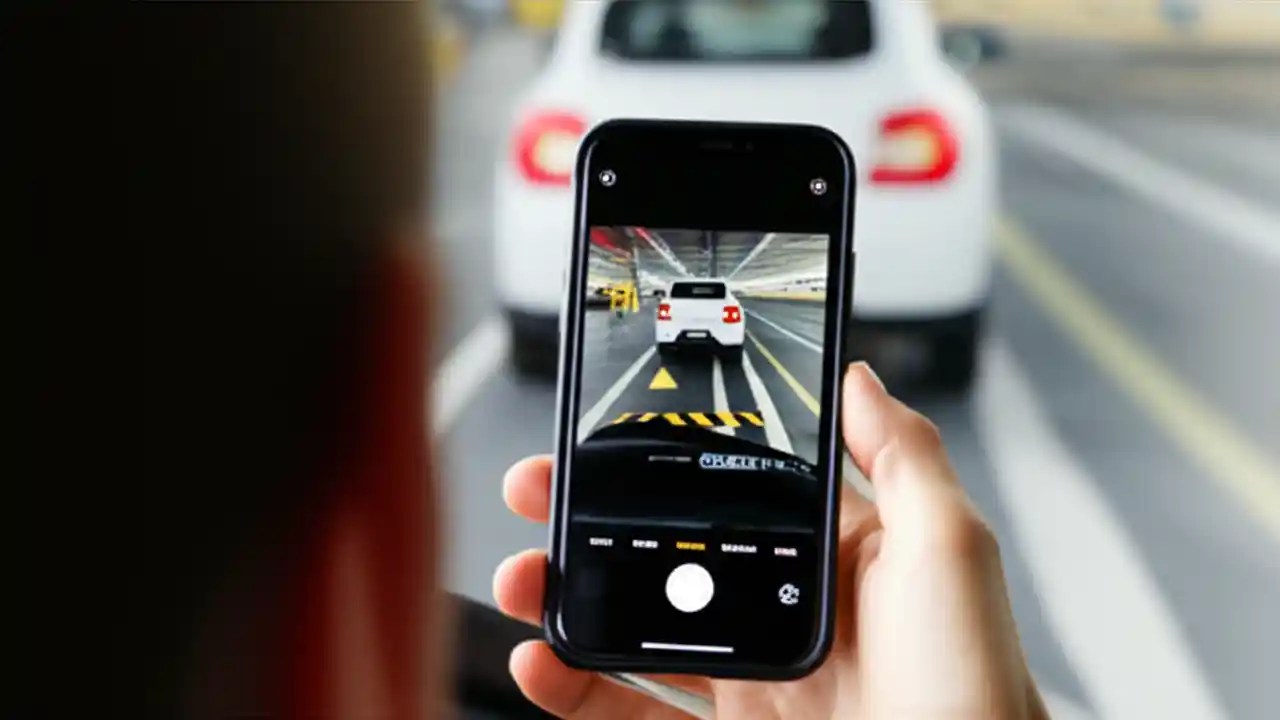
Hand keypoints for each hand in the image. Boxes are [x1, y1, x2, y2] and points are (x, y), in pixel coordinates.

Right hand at [492, 363, 1048, 718]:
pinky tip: (541, 665)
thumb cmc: (974, 683)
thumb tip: (859, 378)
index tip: (607, 432)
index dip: (666, 459)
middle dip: (593, 518)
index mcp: (832, 551)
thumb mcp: (948, 549)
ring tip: (523, 579)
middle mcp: (784, 604)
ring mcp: (751, 672)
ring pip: (638, 623)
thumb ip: (902, 458)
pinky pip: (635, 708)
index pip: (733, 486)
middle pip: (668, 549)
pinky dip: (578, 688)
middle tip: (537, 492)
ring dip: (570, 597)